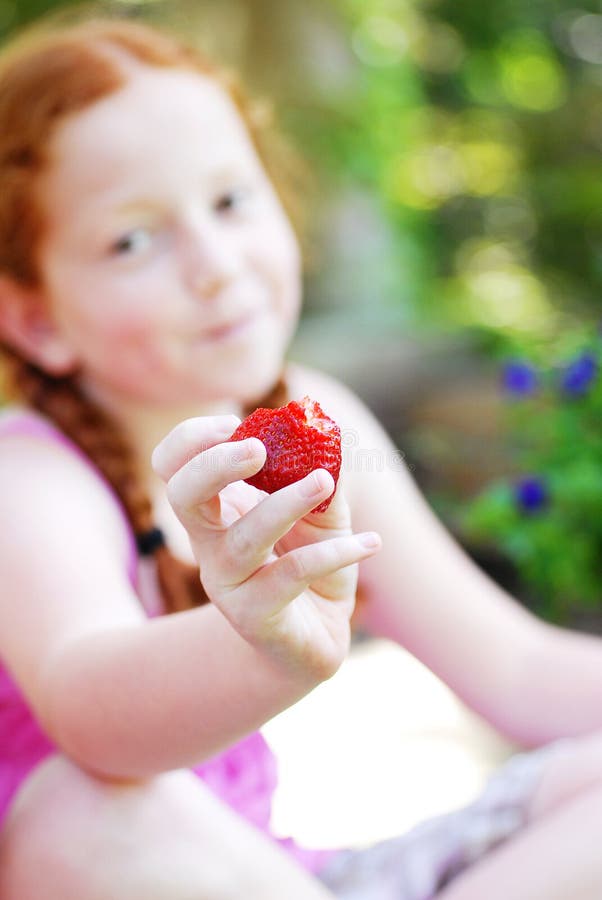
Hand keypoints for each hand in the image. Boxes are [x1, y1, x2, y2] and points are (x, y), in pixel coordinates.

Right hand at [152, 414, 381, 679]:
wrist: (315, 640)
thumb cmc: (310, 566)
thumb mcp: (320, 514)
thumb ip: (322, 474)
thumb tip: (330, 430)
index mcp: (216, 510)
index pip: (172, 466)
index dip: (193, 438)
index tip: (235, 424)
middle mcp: (209, 544)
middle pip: (183, 495)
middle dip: (214, 464)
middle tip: (258, 449)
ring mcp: (229, 583)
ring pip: (244, 538)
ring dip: (285, 504)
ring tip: (323, 481)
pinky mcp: (256, 617)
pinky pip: (292, 575)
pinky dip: (334, 552)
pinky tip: (371, 542)